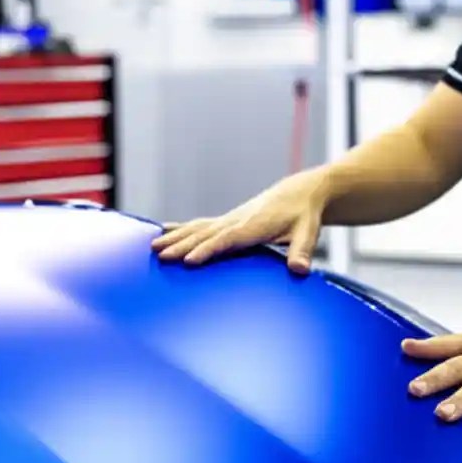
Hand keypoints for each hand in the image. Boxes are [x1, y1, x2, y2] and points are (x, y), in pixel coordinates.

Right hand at [152, 170, 329, 273]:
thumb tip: (300, 269)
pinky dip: (180, 228)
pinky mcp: (227, 220)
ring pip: (197, 228)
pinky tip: (162, 231)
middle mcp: (238, 221)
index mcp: (255, 226)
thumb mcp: (309, 233)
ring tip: (153, 247)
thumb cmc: (304, 215)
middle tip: (160, 256)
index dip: (209, 249)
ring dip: (175, 237)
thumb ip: (303, 251)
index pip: (228, 239)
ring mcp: (230, 219)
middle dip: (182, 245)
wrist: (300, 193)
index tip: (189, 260)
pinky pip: (199, 225)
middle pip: (205, 234)